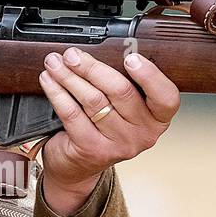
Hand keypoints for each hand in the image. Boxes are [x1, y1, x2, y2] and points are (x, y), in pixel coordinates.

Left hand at [37, 47, 179, 214]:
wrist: (78, 165)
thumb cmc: (102, 128)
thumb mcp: (122, 107)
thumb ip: (123, 82)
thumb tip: (105, 51)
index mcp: (157, 118)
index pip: (166, 97)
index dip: (150, 75)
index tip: (131, 58)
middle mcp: (143, 134)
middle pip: (120, 91)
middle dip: (92, 67)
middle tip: (73, 55)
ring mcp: (119, 144)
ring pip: (93, 100)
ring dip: (70, 77)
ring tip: (55, 63)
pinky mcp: (92, 149)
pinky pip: (72, 114)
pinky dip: (58, 93)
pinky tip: (49, 81)